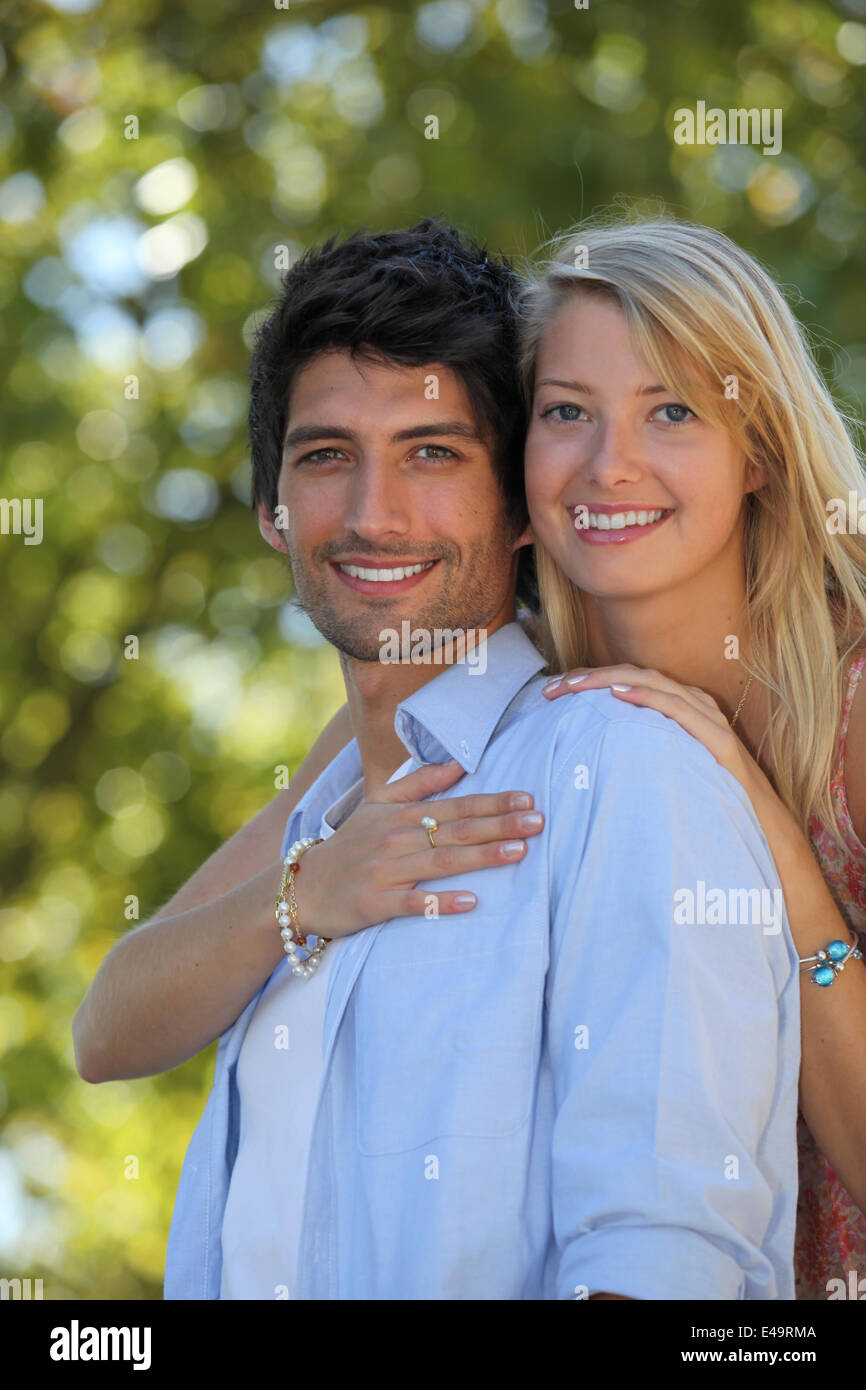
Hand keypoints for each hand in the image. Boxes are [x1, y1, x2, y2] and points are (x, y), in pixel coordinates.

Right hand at [293, 759, 544, 938]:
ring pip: (441, 862)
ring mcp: (385, 871)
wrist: (300, 888)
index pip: (455, 806)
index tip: (527, 799)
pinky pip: (413, 903)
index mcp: (400, 816)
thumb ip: (417, 783)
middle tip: (538, 821)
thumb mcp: (376, 806)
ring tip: (518, 852)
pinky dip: (441, 902)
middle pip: (455, 831)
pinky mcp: (374, 903)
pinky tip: (471, 903)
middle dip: (499, 825)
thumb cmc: (348, 847)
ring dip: (481, 857)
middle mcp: (395, 839)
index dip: (492, 802)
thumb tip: (459, 764)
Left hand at [543, 664, 797, 842]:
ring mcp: (708, 720)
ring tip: (573, 685)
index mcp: (681, 709)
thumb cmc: (709, 802)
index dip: (588, 681)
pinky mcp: (718, 741)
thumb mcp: (665, 772)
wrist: (763, 829)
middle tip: (551, 688)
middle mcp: (695, 705)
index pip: (628, 682)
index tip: (551, 691)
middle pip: (634, 677)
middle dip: (588, 677)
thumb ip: (639, 755)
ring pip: (652, 685)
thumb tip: (589, 757)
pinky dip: (646, 698)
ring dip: (607, 681)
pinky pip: (678, 710)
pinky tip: (617, 695)